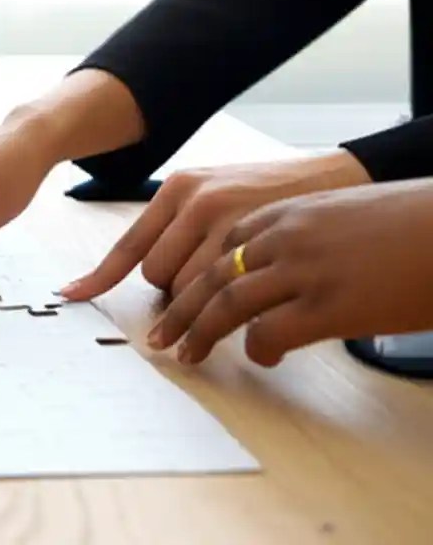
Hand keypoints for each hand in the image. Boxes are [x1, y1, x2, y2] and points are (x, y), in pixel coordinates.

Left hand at [61, 151, 368, 300]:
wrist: (332, 179)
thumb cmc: (267, 196)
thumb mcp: (214, 196)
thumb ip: (180, 227)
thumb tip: (149, 274)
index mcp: (178, 189)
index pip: (129, 244)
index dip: (99, 277)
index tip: (70, 295)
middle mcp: (195, 200)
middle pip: (157, 275)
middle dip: (178, 290)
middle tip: (211, 278)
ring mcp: (225, 217)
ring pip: (188, 288)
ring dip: (207, 297)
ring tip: (237, 276)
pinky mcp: (255, 236)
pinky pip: (223, 290)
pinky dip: (233, 301)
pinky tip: (255, 285)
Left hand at [147, 178, 432, 366]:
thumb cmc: (412, 222)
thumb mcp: (342, 215)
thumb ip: (302, 236)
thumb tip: (279, 270)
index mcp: (286, 209)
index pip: (216, 241)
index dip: (190, 271)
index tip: (173, 293)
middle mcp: (286, 234)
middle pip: (210, 274)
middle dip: (180, 309)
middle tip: (161, 336)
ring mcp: (304, 268)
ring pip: (227, 304)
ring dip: (200, 333)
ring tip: (187, 355)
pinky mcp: (330, 305)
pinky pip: (269, 333)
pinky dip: (257, 350)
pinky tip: (262, 359)